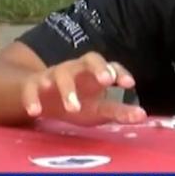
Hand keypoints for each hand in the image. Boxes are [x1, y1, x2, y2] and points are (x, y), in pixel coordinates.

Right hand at [21, 53, 146, 126]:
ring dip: (67, 88)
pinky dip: (32, 98)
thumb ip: (119, 112)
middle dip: (98, 68)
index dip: (120, 72)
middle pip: (89, 59)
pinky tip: (35, 111)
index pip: (111, 66)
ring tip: (72, 108)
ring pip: (61, 72)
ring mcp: (55, 75)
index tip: (129, 84)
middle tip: (106, 81)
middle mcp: (77, 69)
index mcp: (95, 74)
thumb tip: (143, 116)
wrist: (41, 99)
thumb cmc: (78, 102)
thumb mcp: (99, 109)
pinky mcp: (33, 85)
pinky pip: (31, 87)